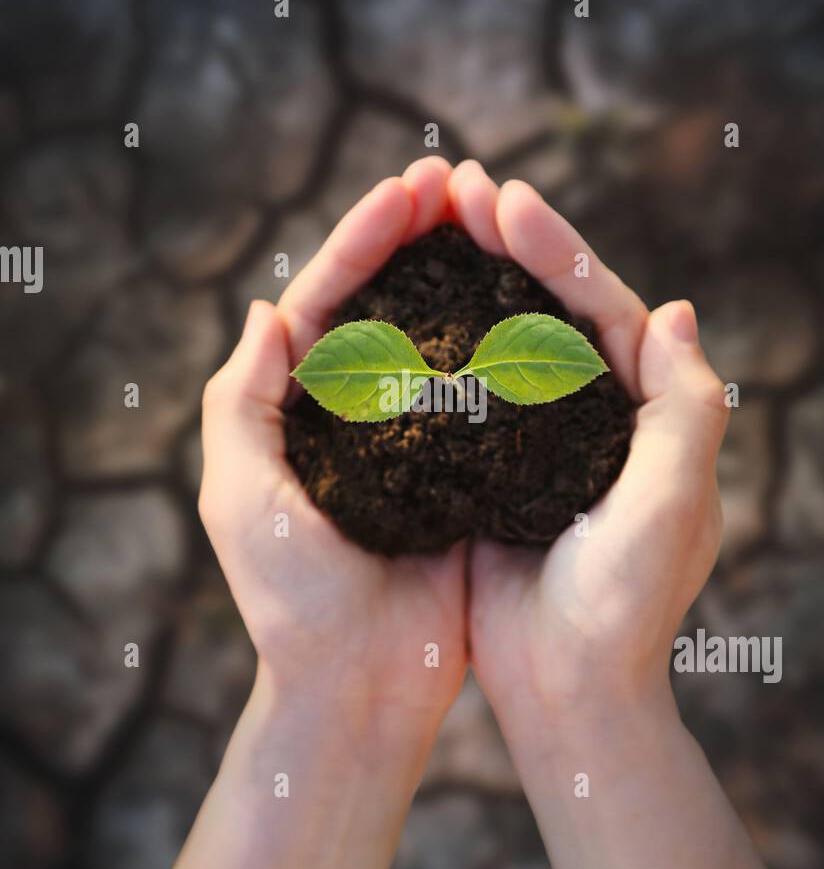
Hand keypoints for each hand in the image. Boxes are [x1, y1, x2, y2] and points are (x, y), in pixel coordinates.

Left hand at [199, 157, 467, 747]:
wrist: (360, 690)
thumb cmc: (290, 602)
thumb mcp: (240, 498)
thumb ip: (240, 404)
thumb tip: (266, 308)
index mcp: (294, 410)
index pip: (327, 300)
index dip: (366, 238)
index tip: (412, 186)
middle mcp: (355, 414)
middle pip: (387, 305)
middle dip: (418, 237)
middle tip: (458, 177)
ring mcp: (414, 440)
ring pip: (443, 337)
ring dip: (466, 274)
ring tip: (498, 214)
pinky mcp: (465, 473)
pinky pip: (488, 395)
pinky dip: (508, 343)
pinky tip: (537, 300)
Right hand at [447, 161, 727, 724]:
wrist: (569, 691)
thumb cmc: (628, 602)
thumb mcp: (675, 501)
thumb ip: (688, 406)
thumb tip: (677, 309)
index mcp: (645, 412)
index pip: (603, 308)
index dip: (556, 248)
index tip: (504, 197)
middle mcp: (591, 416)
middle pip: (548, 310)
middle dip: (505, 244)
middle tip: (453, 186)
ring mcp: (535, 442)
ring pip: (500, 341)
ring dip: (464, 281)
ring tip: (420, 223)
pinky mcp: (486, 472)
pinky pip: (461, 393)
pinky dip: (433, 346)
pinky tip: (393, 308)